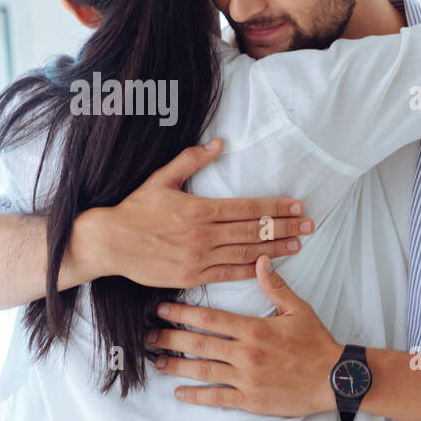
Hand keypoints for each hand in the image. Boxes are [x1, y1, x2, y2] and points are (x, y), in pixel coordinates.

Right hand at [74, 138, 314, 287]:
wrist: (109, 242)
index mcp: (200, 208)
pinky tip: (270, 266)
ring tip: (298, 245)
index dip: (277, 207)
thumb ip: (191, 160)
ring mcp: (199, 257)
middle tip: (311, 226)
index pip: (249, 207)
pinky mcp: (192, 277)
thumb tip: (218, 143)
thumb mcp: (162, 178)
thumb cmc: (135, 209)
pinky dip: (252, 270)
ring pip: (247, 253)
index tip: (298, 207)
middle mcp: (204, 234)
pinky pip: (229, 274)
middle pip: (254, 230)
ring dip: (276, 249)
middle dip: (286, 227)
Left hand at [150, 255, 342, 416]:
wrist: (335, 378)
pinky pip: (217, 398)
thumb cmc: (317, 343)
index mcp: (255, 329)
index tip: (162, 309)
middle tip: (148, 335)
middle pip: (198, 344)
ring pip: (202, 371)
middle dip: (169, 338)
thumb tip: (261, 260)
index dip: (182, 313)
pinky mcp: (250, 399)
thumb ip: (275, 286)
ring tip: (157, 360)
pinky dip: (195, 396)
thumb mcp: (299, 310)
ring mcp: (246, 378)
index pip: (210, 319)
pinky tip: (179, 393)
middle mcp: (246, 353)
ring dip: (176, 366)